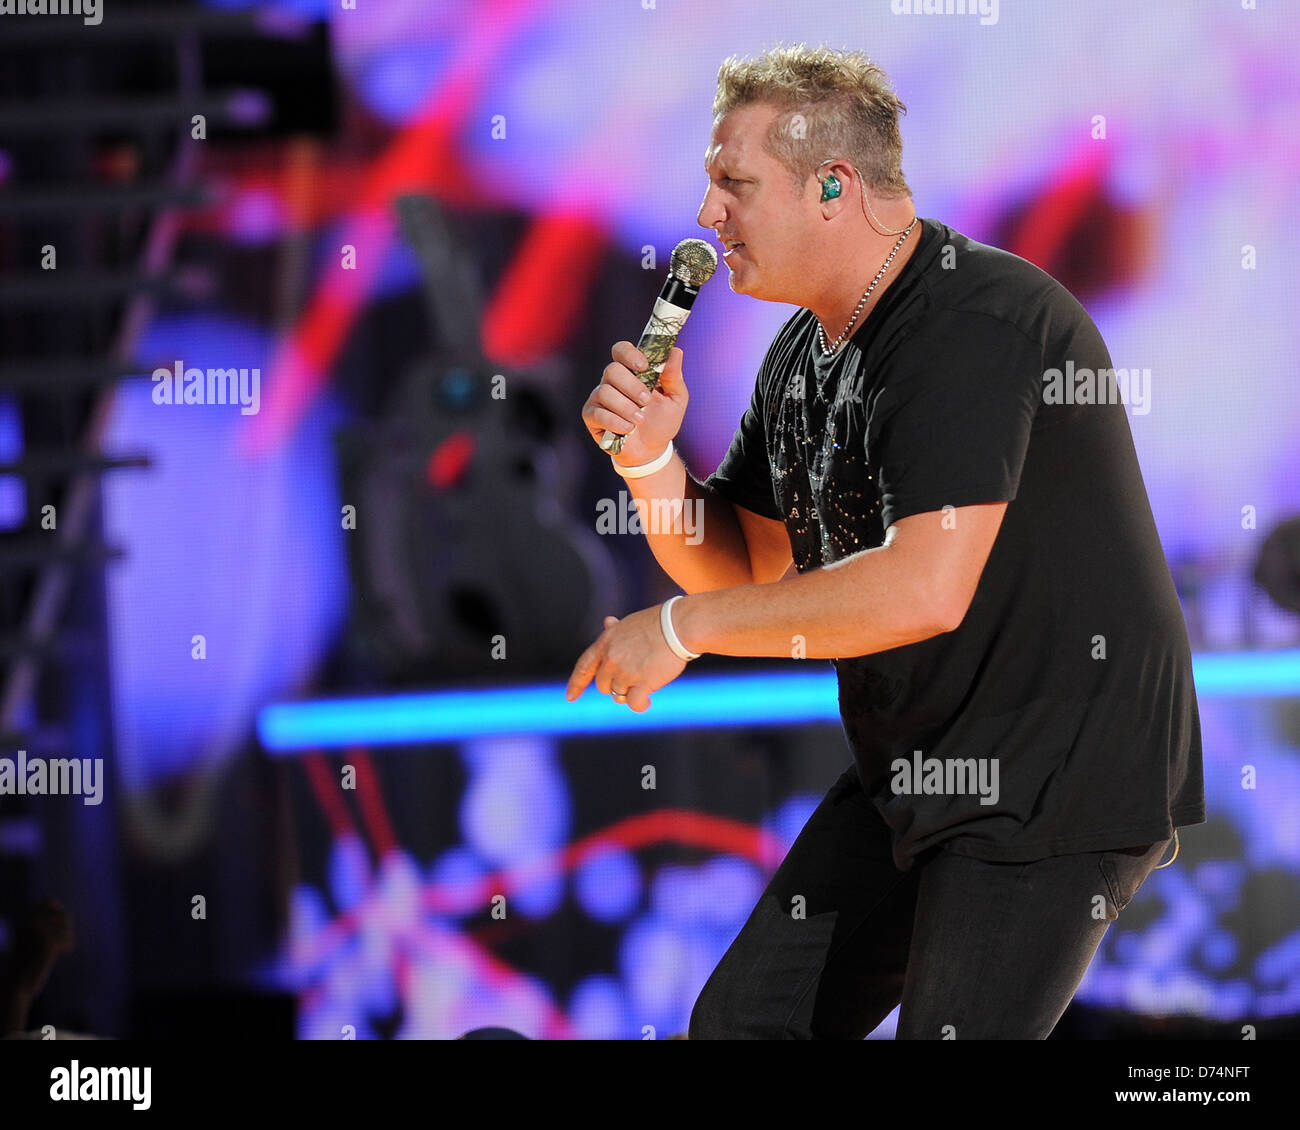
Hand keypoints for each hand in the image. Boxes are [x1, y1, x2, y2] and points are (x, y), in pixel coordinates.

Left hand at [566, 608, 687, 710]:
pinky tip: (647, 701)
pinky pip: (634, 704)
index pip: (584, 666)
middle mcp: (611, 658)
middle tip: (634, 678)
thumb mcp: (630, 623)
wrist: (678, 626)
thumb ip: (616, 630)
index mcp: (606, 641)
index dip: (576, 683)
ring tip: (648, 681)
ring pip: (618, 695)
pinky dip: (640, 705)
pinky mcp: (641, 683)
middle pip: (603, 685)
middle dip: (615, 685)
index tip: (570, 697)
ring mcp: (625, 671)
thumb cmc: (659, 622)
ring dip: (631, 692)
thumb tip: (606, 622)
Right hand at [580, 342, 687, 465]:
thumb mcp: (675, 399)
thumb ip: (674, 376)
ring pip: (605, 392)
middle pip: (612, 370)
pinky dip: (615, 422)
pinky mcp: (591, 416)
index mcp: (632, 371)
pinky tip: (628, 429)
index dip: (629, 354)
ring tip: (640, 420)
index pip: (621, 350)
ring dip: (626, 407)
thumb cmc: (662, 421)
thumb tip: (676, 351)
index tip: (644, 366)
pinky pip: (598, 413)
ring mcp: (599, 397)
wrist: (651, 450)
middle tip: (647, 401)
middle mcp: (612, 380)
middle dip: (632, 386)